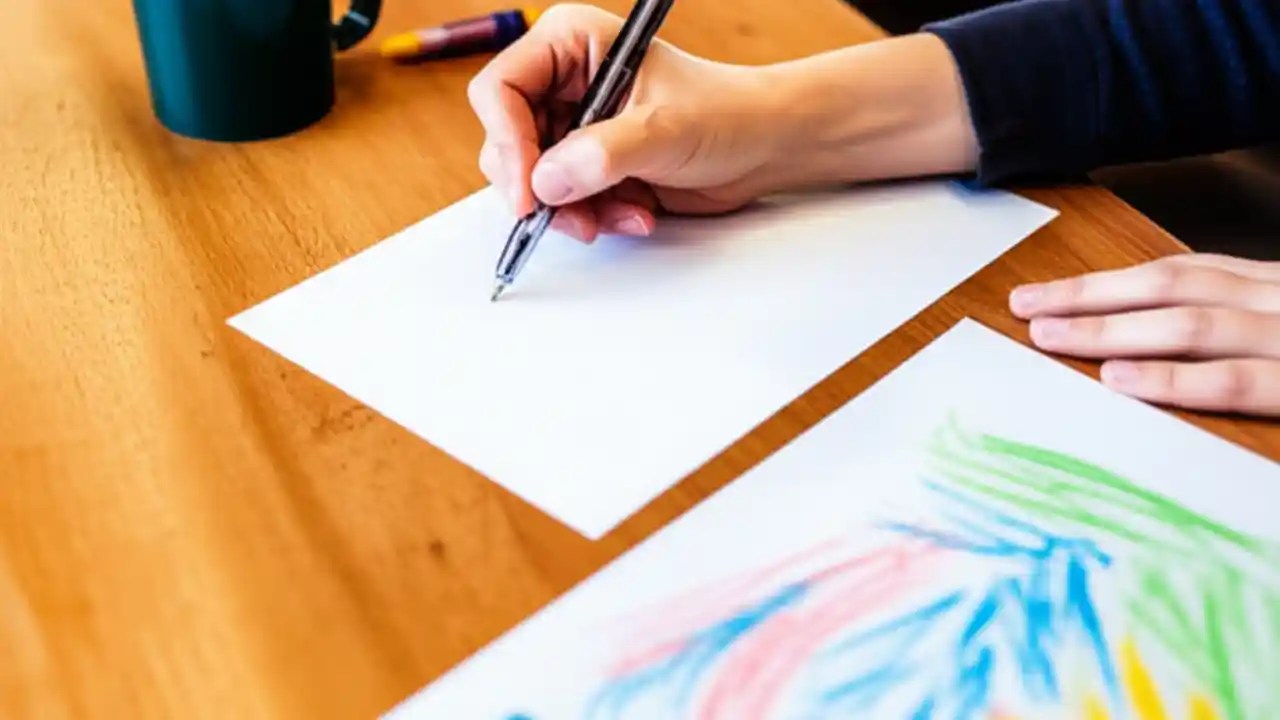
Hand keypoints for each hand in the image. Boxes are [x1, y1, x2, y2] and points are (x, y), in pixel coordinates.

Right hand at [467, 5, 977, 241]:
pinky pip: (563, 202)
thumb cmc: (726, 114)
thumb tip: (546, 181)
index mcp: (570, 45)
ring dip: (574, 210)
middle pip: (508, 142)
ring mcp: (574, 125)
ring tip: (622, 214)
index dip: (507, 143)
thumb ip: (602, 155)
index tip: (529, 192)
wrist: (764, 146)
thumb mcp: (663, 130)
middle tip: (576, 217)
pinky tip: (637, 212)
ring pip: (533, 181)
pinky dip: (595, 217)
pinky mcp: (588, 165)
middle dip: (541, 189)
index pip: (501, 90)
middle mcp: (564, 82)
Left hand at [1010, 253, 1279, 414]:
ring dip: (1111, 330)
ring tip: (1051, 337)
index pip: (1181, 274)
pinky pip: (1233, 380)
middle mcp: (1278, 302)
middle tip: (1026, 307)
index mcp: (1273, 287)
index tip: (1048, 294)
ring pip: (1189, 325)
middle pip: (1171, 287)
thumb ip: (1238, 329)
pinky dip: (1173, 378)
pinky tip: (1118, 378)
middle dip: (1091, 296)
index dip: (1108, 283)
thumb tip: (1150, 337)